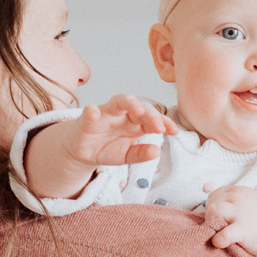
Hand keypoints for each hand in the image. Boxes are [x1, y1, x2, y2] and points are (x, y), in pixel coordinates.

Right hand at [23, 94, 178, 198]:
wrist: (81, 152)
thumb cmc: (106, 148)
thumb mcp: (126, 156)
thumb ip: (140, 154)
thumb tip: (157, 151)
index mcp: (135, 124)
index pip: (153, 118)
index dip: (164, 122)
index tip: (175, 131)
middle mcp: (123, 115)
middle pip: (140, 107)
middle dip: (151, 115)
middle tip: (159, 128)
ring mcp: (106, 114)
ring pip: (119, 101)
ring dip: (130, 103)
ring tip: (139, 111)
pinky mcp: (87, 119)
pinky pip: (89, 111)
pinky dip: (91, 111)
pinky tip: (93, 112)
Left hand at [204, 185, 256, 256]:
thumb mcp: (247, 201)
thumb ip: (231, 197)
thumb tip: (206, 186)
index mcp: (239, 191)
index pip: (215, 195)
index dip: (214, 207)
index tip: (220, 218)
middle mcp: (239, 198)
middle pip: (212, 202)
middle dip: (211, 215)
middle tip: (219, 226)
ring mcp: (241, 213)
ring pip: (214, 210)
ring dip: (211, 222)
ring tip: (218, 232)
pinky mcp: (244, 230)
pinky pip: (225, 233)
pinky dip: (219, 239)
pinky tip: (219, 242)